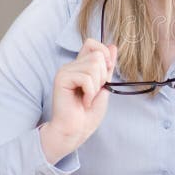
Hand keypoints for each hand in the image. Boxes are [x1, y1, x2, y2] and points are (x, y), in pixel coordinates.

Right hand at [41, 39, 116, 162]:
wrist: (77, 130)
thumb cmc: (88, 114)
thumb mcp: (104, 86)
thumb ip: (107, 67)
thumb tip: (112, 46)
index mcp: (81, 66)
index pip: (92, 43)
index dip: (104, 54)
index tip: (107, 70)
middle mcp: (72, 66)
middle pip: (97, 55)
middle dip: (103, 76)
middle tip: (93, 92)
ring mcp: (65, 71)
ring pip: (94, 65)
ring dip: (96, 86)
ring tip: (87, 98)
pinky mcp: (61, 78)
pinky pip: (86, 77)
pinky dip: (90, 92)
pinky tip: (83, 101)